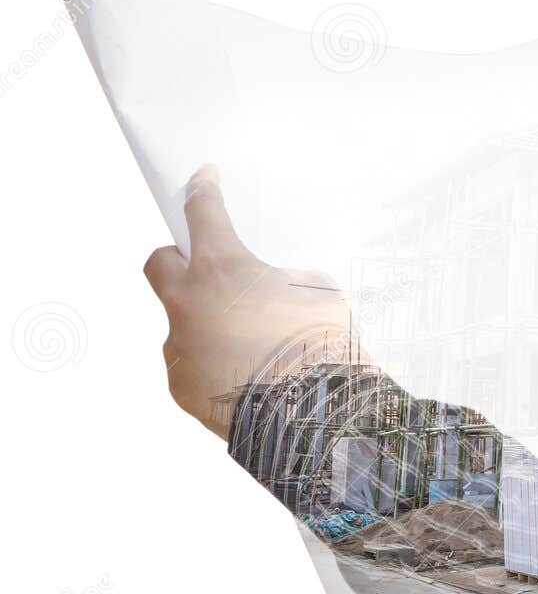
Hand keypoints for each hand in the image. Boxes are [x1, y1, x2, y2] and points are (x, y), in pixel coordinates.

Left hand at [144, 165, 353, 438]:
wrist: (309, 414)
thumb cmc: (321, 345)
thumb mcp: (316, 291)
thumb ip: (278, 280)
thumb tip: (266, 290)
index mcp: (222, 268)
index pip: (202, 213)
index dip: (202, 191)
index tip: (202, 179)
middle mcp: (188, 302)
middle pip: (158, 263)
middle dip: (177, 259)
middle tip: (205, 268)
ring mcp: (178, 345)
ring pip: (182, 321)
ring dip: (207, 324)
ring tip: (252, 346)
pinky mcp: (179, 383)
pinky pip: (192, 362)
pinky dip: (214, 363)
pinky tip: (246, 376)